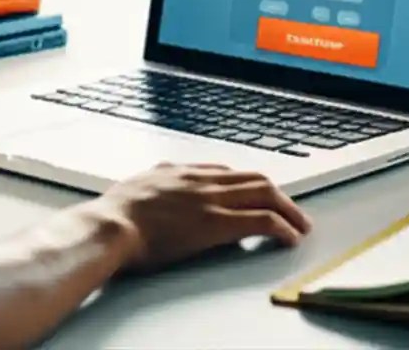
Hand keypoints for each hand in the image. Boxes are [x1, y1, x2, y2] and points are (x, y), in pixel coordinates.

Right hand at [81, 163, 312, 272]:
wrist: (109, 226)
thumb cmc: (113, 214)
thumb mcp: (134, 186)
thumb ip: (151, 182)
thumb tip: (151, 182)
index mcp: (180, 171)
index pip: (226, 171)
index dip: (246, 184)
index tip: (256, 195)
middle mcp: (201, 179)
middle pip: (253, 178)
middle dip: (277, 194)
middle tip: (291, 210)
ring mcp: (211, 199)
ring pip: (265, 193)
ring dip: (289, 209)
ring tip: (299, 225)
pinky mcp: (217, 222)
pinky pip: (262, 220)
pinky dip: (282, 227)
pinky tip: (289, 238)